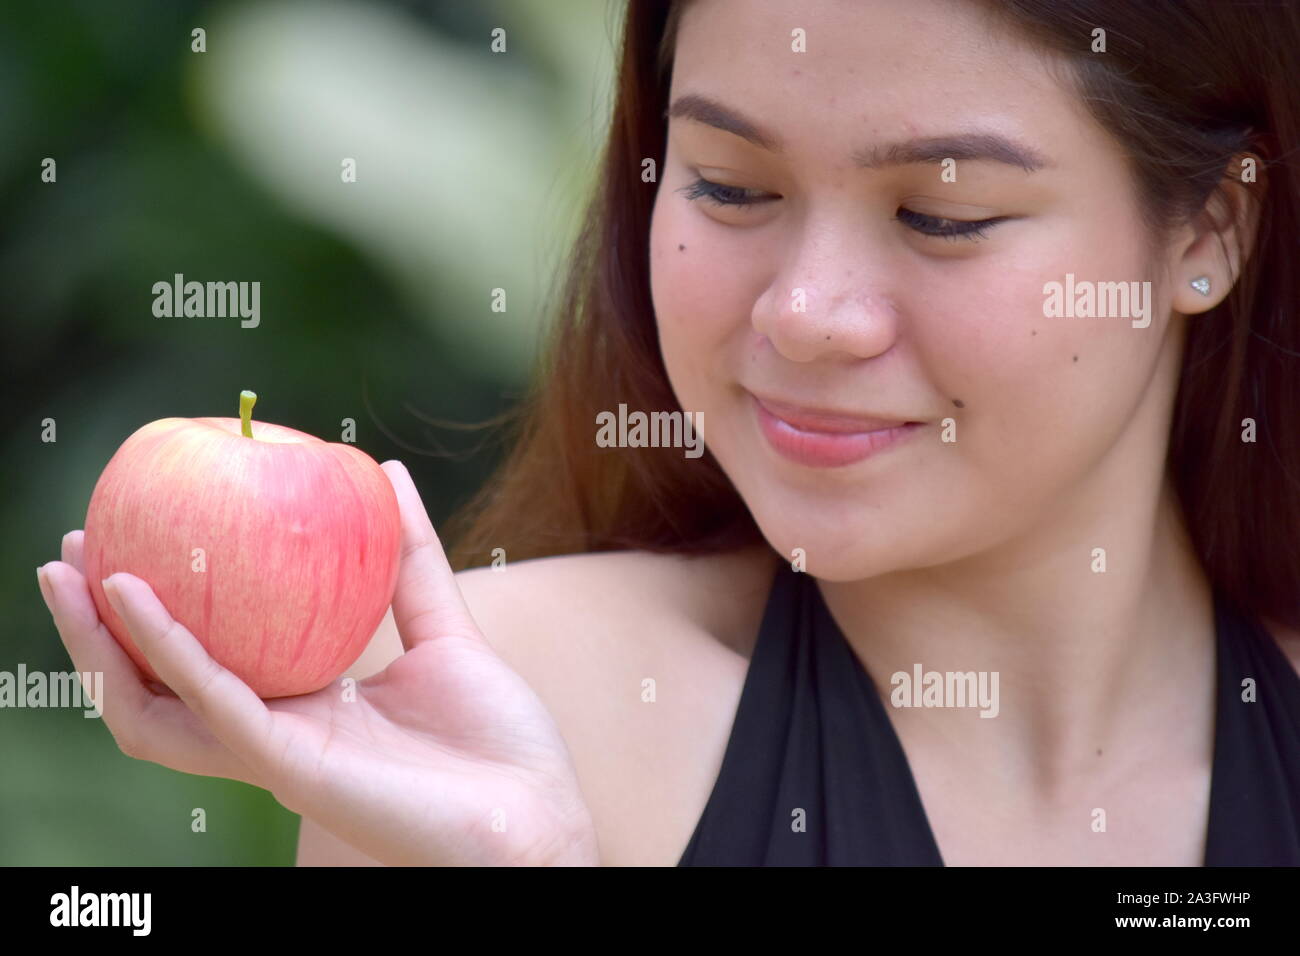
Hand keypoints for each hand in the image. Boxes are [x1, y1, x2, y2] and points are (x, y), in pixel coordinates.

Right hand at [37, 460, 599, 866]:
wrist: (536, 816)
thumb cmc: (497, 741)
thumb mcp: (446, 630)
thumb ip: (411, 560)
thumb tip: (387, 469)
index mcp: (304, 705)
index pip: (205, 659)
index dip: (159, 608)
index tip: (135, 535)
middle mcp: (276, 732)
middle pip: (156, 688)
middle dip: (101, 628)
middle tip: (73, 552)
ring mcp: (277, 754)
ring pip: (156, 707)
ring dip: (105, 645)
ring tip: (75, 574)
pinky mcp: (293, 767)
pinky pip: (217, 705)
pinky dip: (173, 654)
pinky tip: (139, 601)